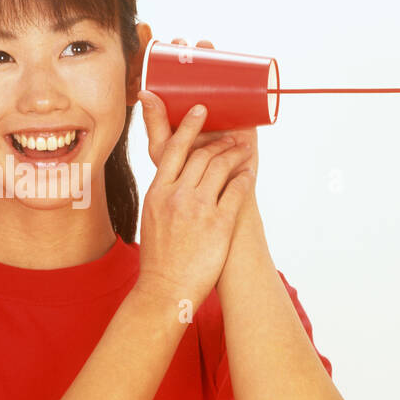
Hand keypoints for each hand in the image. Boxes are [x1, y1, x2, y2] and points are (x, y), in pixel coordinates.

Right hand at [133, 96, 254, 306]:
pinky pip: (236, 191)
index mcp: (157, 192)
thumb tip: (175, 179)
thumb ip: (163, 195)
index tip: (201, 110)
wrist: (165, 288)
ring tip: (242, 153)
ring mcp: (199, 208)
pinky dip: (243, 178)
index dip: (189, 126)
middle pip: (202, 155)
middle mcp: (177, 195)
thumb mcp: (151, 218)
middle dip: (219, 143)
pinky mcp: (219, 223)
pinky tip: (248, 174)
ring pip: (221, 168)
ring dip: (234, 156)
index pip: (174, 148)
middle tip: (231, 140)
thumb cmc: (159, 257)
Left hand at [139, 38, 258, 190]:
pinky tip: (237, 55)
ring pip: (219, 76)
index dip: (169, 57)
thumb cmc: (183, 174)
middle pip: (197, 72)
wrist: (213, 194)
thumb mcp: (164, 147)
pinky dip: (244, 72)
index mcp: (179, 110)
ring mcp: (222, 109)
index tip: (163, 40)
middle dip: (191, 52)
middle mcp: (201, 105)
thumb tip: (144, 92)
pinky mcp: (243, 116)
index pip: (173, 78)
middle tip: (183, 43)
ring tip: (205, 44)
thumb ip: (155, 124)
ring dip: (213, 54)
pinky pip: (245, 92)